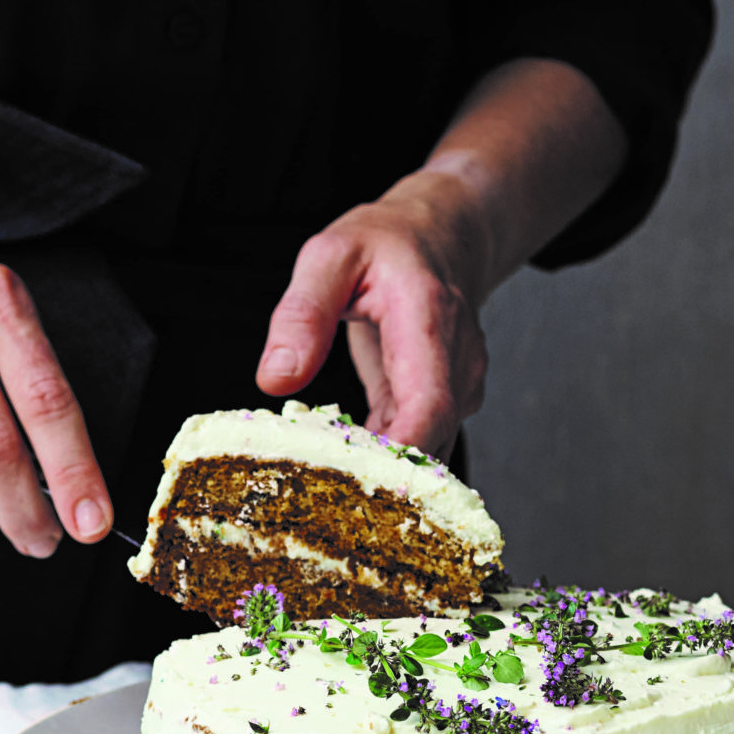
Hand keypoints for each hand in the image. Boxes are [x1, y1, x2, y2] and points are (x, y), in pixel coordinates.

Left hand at [255, 170, 490, 460]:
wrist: (440, 236)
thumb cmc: (385, 243)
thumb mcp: (328, 257)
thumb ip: (302, 314)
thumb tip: (276, 379)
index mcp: (427, 323)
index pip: (427, 407)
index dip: (396, 456)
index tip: (350, 482)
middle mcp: (456, 364)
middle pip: (431, 445)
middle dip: (380, 479)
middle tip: (319, 497)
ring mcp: (457, 388)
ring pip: (428, 455)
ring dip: (380, 474)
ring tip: (325, 484)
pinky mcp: (445, 406)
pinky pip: (418, 446)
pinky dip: (383, 462)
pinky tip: (343, 464)